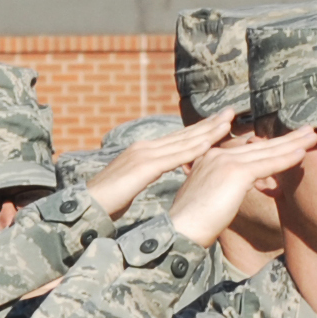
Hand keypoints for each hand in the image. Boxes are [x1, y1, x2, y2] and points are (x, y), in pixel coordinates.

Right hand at [87, 113, 227, 220]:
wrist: (85, 204)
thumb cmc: (104, 200)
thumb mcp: (128, 183)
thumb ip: (142, 175)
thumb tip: (149, 175)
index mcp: (142, 152)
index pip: (176, 138)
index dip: (198, 130)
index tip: (218, 123)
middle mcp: (145, 147)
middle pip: (184, 134)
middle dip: (208, 123)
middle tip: (231, 112)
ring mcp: (145, 154)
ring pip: (184, 141)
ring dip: (208, 131)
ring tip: (228, 122)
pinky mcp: (145, 166)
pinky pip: (175, 157)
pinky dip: (194, 149)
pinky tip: (210, 145)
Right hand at [167, 127, 316, 247]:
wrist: (181, 230)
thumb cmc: (191, 223)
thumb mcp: (207, 197)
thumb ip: (222, 186)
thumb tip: (239, 187)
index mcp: (208, 159)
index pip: (244, 149)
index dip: (266, 143)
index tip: (285, 139)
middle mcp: (216, 155)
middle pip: (258, 145)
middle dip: (285, 138)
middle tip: (307, 129)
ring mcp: (225, 162)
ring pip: (266, 151)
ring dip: (293, 143)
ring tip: (313, 135)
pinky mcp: (235, 172)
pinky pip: (268, 164)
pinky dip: (287, 158)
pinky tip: (303, 152)